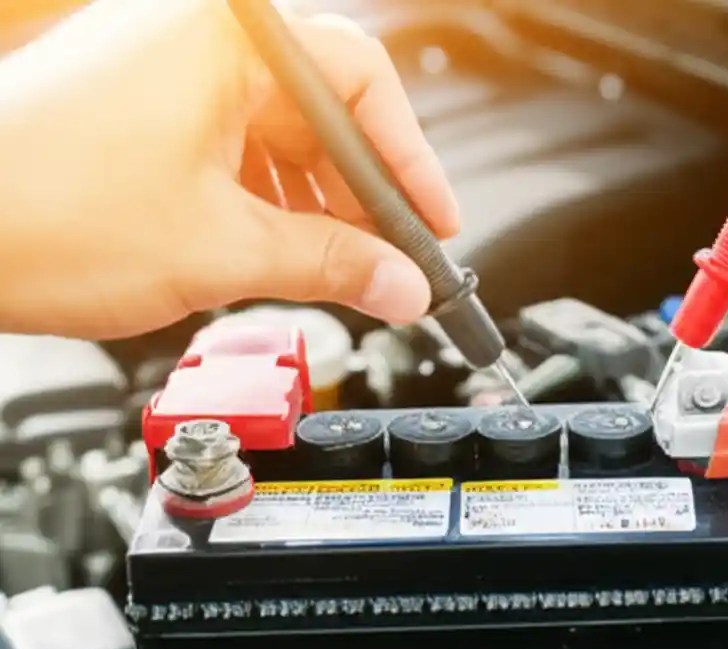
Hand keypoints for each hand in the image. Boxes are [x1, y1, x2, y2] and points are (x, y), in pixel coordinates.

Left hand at [0, 0, 456, 338]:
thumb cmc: (36, 214)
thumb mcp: (221, 249)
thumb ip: (333, 265)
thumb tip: (402, 285)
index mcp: (226, 35)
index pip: (365, 84)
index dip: (412, 166)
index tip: (434, 227)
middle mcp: (199, 29)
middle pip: (328, 105)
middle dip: (365, 192)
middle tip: (396, 258)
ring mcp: (164, 55)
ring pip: (283, 124)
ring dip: (318, 198)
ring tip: (339, 265)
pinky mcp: (141, 90)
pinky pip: (234, 130)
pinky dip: (267, 188)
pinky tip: (283, 241)